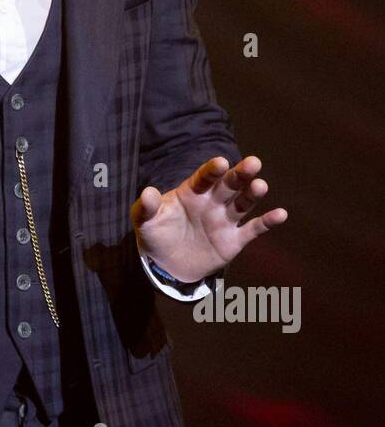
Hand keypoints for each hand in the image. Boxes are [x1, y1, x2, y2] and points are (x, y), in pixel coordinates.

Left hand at [130, 155, 287, 282]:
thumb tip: (147, 192)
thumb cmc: (156, 234)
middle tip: (253, 163)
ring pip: (243, 203)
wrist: (168, 264)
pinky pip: (253, 229)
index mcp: (192, 192)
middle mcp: (212, 201)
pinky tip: (281, 214)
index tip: (221, 163)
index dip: (212, 170)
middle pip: (229, 185)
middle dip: (240, 174)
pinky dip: (267, 222)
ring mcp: (225, 219)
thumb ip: (146, 207)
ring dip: (252, 194)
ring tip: (260, 186)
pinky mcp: (235, 240)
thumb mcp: (145, 221)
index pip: (204, 177)